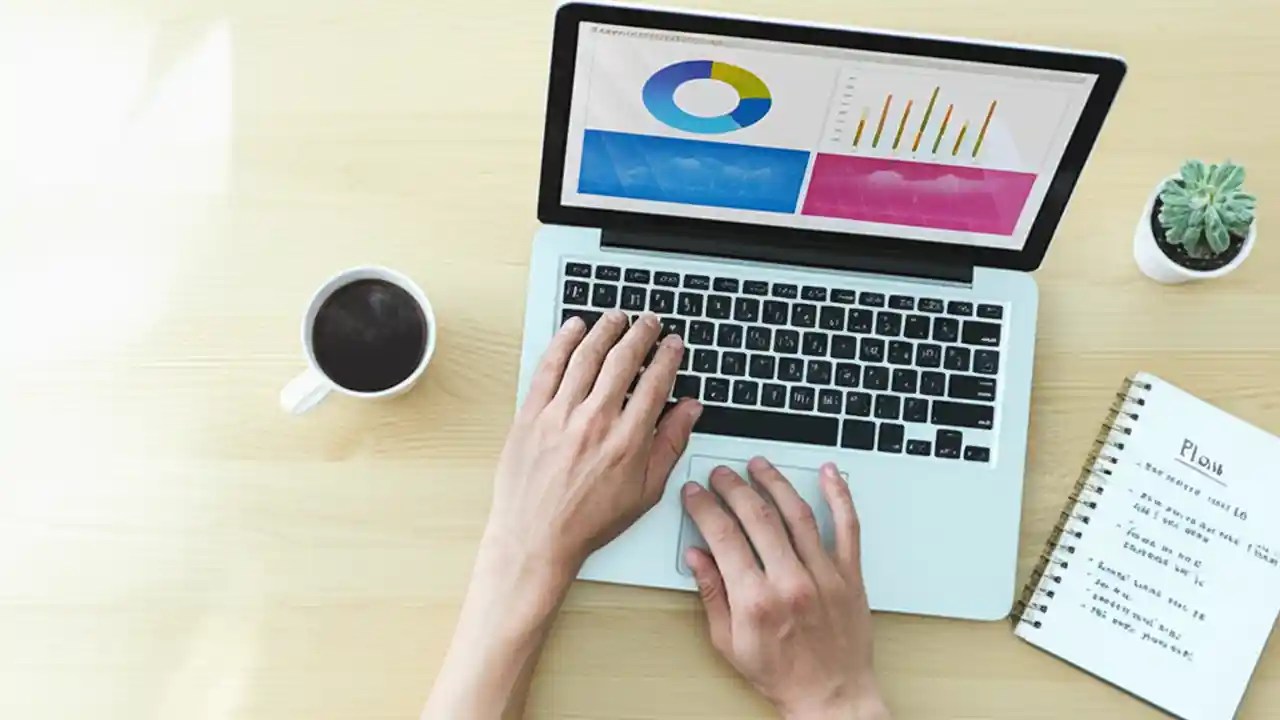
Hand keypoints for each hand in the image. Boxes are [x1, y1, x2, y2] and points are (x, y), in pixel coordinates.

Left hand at [485, 310, 701, 579]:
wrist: (536, 538)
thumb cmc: (588, 522)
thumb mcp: (645, 492)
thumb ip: (670, 444)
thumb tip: (690, 410)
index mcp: (627, 440)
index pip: (654, 382)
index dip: (667, 356)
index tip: (673, 344)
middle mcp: (595, 420)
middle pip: (622, 360)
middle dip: (640, 333)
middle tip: (648, 321)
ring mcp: (560, 414)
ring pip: (586, 355)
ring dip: (605, 330)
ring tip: (616, 317)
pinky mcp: (531, 414)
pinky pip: (548, 367)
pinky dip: (563, 342)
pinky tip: (574, 329)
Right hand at [682, 458, 888, 719]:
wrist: (831, 697)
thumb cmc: (782, 674)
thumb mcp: (728, 643)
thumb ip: (712, 595)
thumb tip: (696, 557)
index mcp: (756, 601)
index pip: (723, 536)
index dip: (704, 508)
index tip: (695, 494)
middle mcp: (791, 582)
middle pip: (757, 516)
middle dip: (733, 487)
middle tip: (721, 474)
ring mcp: (824, 575)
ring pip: (797, 513)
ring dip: (775, 482)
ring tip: (759, 465)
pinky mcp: (850, 575)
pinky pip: (847, 527)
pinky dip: (840, 496)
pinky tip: (828, 474)